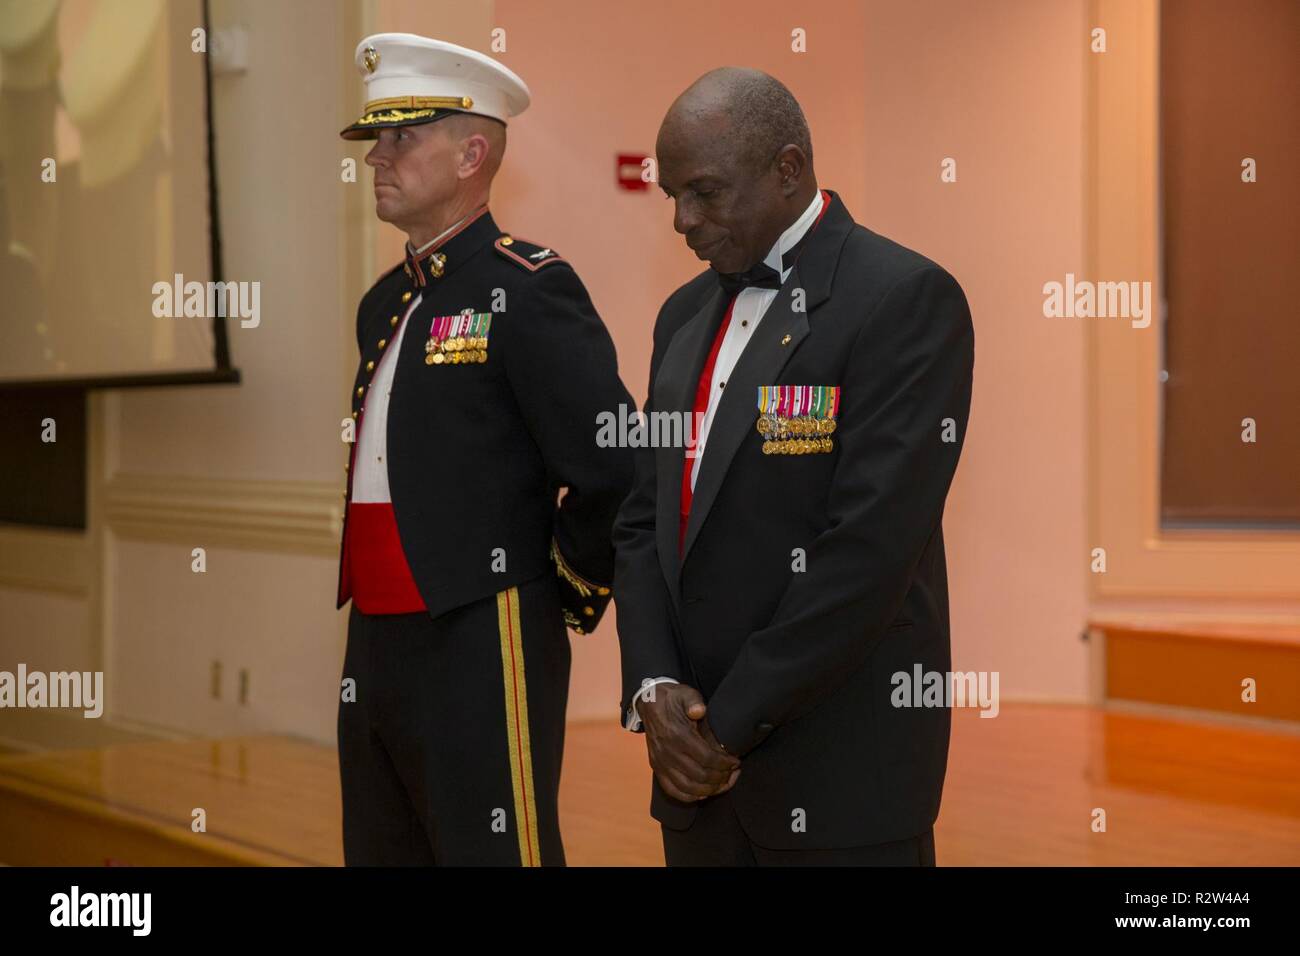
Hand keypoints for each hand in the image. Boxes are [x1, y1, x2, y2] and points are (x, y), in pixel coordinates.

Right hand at [640, 683, 739, 801]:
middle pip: (700, 776)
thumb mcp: (685, 693)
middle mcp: (668, 753)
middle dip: (721, 778)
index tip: (736, 762)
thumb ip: (693, 701)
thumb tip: (699, 710)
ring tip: (722, 784)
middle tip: (733, 773)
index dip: (724, 764)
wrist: (649, 704)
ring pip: (687, 788)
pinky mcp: (656, 768)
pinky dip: (689, 796)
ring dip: (708, 790)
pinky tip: (703, 792)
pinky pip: (672, 790)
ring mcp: (661, 763)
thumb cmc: (672, 699)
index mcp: (678, 735)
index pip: (706, 758)